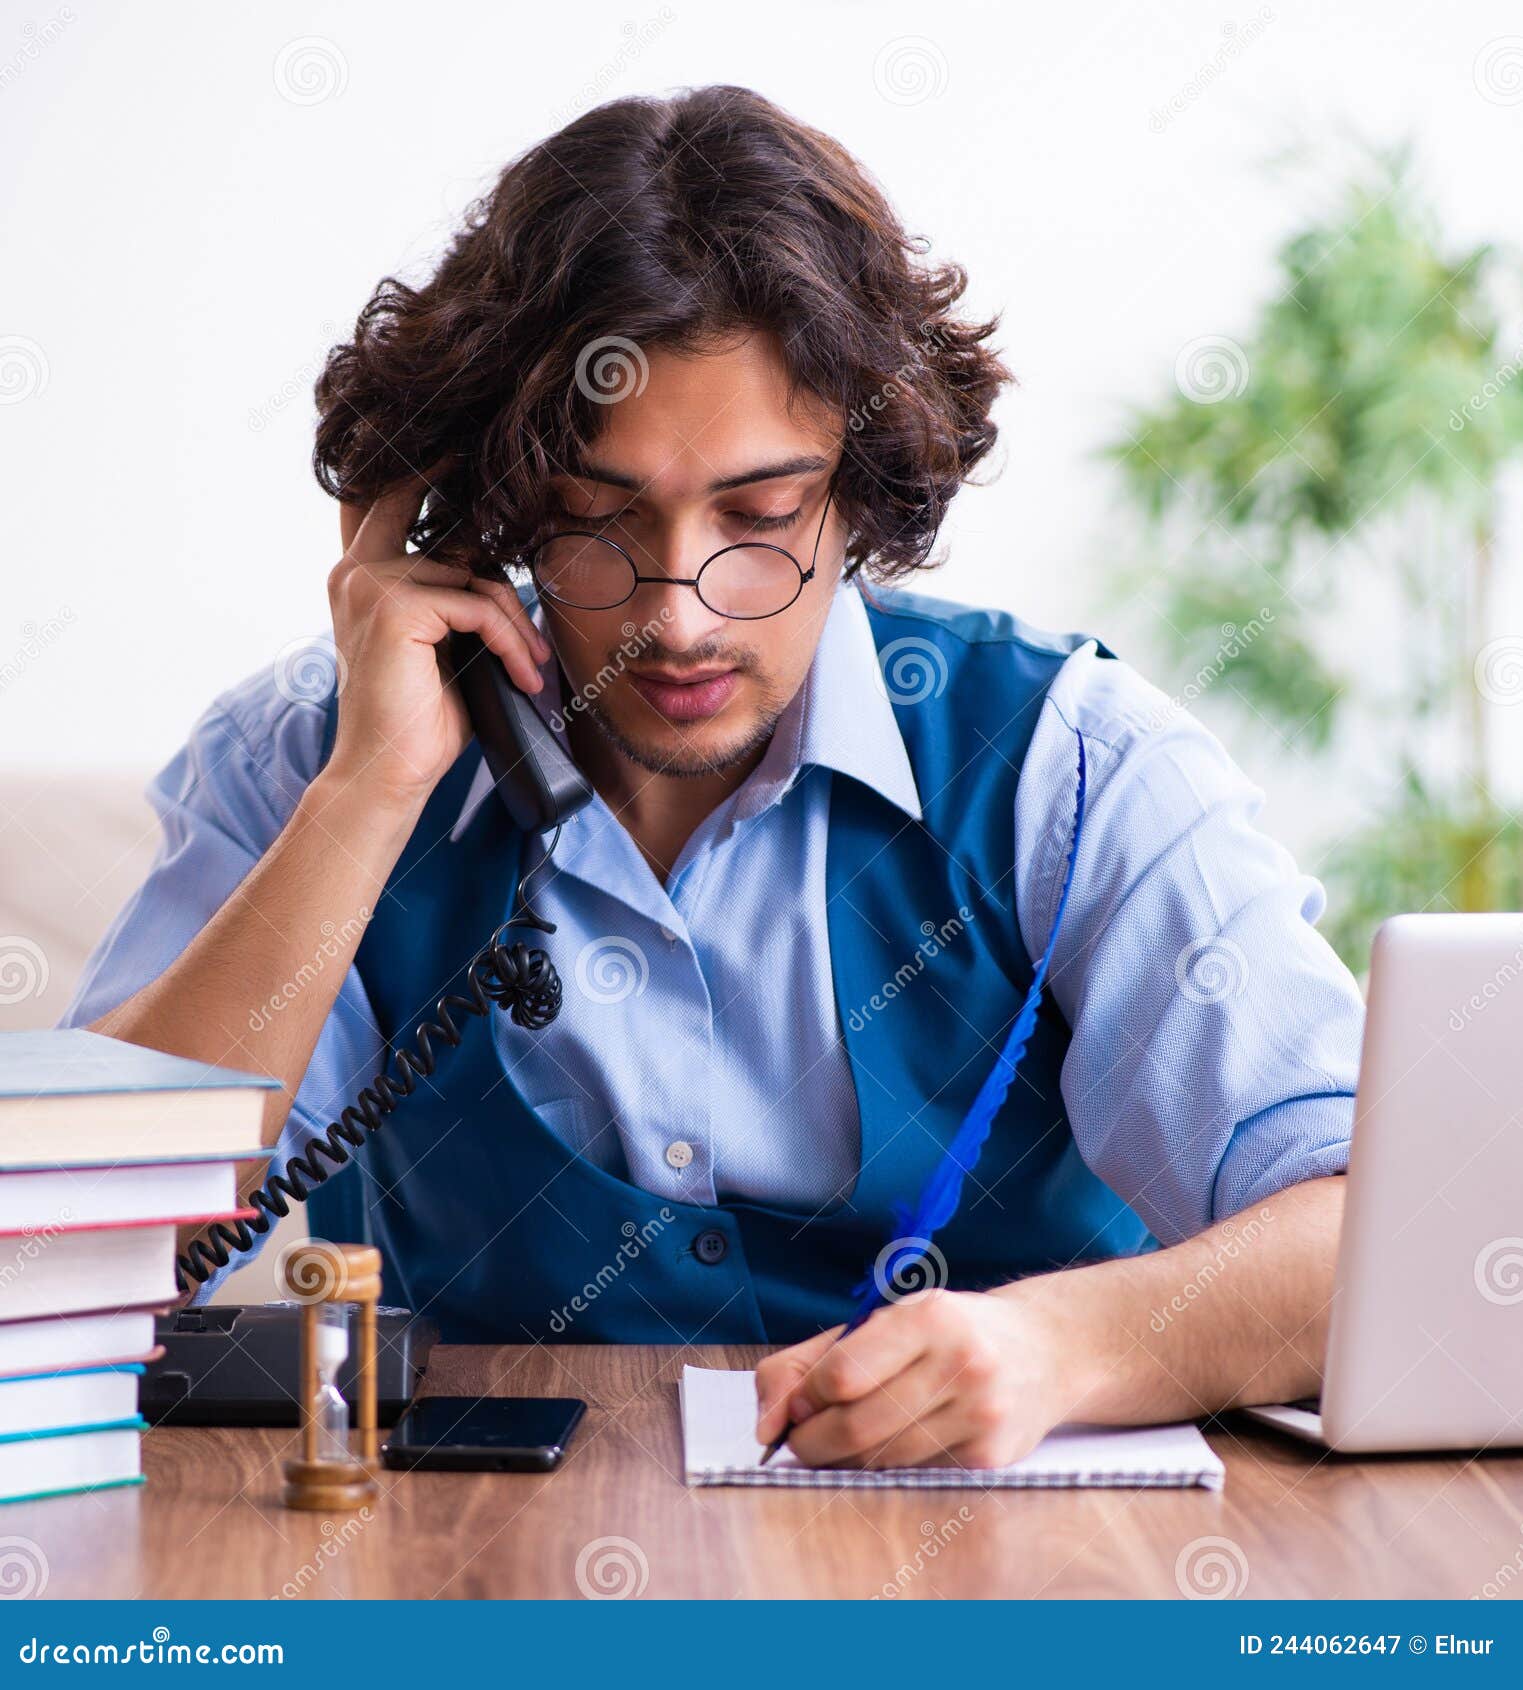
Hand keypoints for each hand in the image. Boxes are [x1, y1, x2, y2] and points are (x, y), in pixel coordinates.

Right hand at [324, 486, 552, 806]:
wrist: (390, 771)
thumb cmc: (419, 717)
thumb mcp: (441, 645)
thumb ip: (455, 597)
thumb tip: (502, 568)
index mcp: (359, 574)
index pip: (388, 500)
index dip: (423, 471)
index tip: (459, 448)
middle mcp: (356, 570)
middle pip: (451, 535)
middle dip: (495, 560)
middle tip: (527, 581)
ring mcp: (371, 584)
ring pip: (476, 579)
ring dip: (516, 626)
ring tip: (530, 669)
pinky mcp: (396, 606)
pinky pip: (479, 607)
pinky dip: (511, 642)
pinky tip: (523, 677)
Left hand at [753, 1286, 1079, 1468]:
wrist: (1044, 1350)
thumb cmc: (947, 1333)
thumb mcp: (884, 1322)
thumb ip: (810, 1362)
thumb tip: (767, 1422)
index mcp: (928, 1316)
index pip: (841, 1375)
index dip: (804, 1398)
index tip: (797, 1403)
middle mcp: (961, 1363)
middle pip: (856, 1426)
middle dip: (812, 1441)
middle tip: (801, 1438)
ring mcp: (980, 1413)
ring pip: (880, 1459)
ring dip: (844, 1459)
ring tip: (842, 1439)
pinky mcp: (990, 1455)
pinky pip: (912, 1474)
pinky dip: (885, 1467)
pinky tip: (890, 1444)